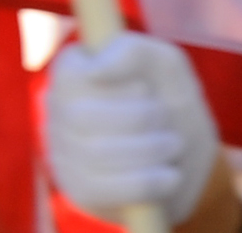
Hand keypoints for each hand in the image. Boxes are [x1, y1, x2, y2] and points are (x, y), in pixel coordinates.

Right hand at [46, 32, 219, 226]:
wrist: (185, 159)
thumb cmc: (170, 100)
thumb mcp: (164, 64)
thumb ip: (133, 51)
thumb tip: (94, 70)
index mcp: (69, 70)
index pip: (69, 75)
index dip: (113, 84)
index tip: (145, 88)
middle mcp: (56, 109)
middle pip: (83, 116)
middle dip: (140, 119)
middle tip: (169, 119)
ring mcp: (62, 151)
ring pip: (95, 154)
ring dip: (149, 150)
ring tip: (174, 145)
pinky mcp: (78, 189)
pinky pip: (105, 189)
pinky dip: (147, 183)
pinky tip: (170, 176)